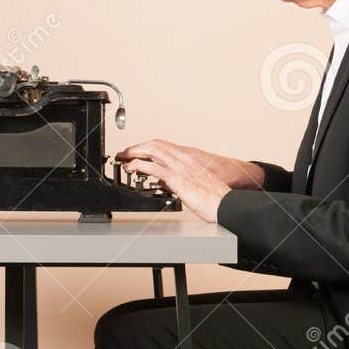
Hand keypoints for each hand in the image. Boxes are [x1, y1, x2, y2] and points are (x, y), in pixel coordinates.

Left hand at [114, 141, 263, 222]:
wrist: (226, 204)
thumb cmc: (214, 197)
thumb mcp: (192, 184)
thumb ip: (176, 179)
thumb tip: (162, 180)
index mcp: (188, 158)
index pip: (163, 146)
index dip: (146, 147)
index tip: (135, 152)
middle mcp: (184, 158)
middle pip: (154, 144)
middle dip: (137, 147)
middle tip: (124, 153)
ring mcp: (180, 167)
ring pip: (152, 151)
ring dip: (134, 153)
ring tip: (123, 159)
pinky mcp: (177, 178)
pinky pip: (153, 167)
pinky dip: (139, 165)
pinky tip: (131, 168)